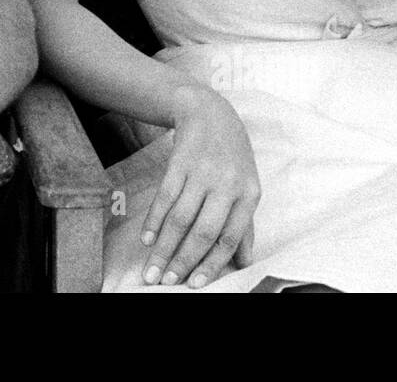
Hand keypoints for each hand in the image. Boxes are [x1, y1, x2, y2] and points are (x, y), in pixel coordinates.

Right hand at [139, 84, 260, 288]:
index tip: (195, 284)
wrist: (210, 112)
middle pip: (203, 231)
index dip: (212, 264)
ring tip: (151, 269)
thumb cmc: (231, 156)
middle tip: (166, 282)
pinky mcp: (180, 162)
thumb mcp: (246, 186)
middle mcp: (227, 184)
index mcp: (249, 194)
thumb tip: (245, 262)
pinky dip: (154, 220)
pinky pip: (165, 196)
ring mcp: (202, 172)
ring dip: (164, 247)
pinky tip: (147, 238)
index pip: (229, 237)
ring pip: (180, 217)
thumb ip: (244, 223)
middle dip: (183, 261)